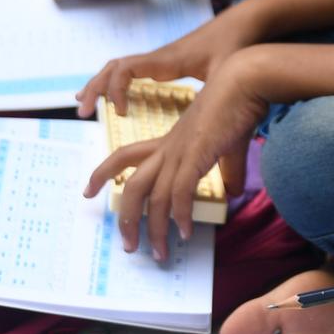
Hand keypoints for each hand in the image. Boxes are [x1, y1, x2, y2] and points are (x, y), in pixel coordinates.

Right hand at [75, 8, 263, 117]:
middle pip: (113, 67)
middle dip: (95, 88)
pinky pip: (133, 70)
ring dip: (101, 84)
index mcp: (167, 59)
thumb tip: (220, 122)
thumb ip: (224, 92)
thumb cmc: (239, 43)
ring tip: (86, 104)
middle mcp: (159, 57)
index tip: (121, 113)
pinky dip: (117, 81)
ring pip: (119, 66)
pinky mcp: (169, 62)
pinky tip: (116, 98)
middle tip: (83, 113)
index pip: (124, 69)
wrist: (247, 21)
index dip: (114, 90)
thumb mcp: (231, 70)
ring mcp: (162, 59)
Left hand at [83, 56, 268, 258]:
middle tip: (128, 246)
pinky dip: (179, 216)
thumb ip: (229, 170)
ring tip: (158, 253)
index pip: (124, 156)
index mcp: (170, 140)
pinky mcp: (196, 155)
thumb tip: (235, 191)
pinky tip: (185, 233)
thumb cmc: (238, 104)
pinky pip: (179, 193)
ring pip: (153, 196)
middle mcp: (168, 147)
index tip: (88, 191)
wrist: (245, 80)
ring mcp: (179, 151)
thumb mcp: (229, 144)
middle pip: (133, 184)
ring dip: (153, 229)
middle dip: (126, 218)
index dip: (103, 173)